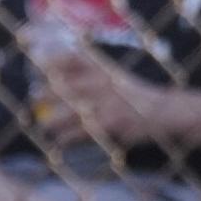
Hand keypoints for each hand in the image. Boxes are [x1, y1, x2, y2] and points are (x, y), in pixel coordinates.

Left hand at [33, 47, 167, 144]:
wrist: (164, 112)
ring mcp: (107, 102)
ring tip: (45, 127)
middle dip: (45, 93)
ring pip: (69, 111)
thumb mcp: (116, 76)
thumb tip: (60, 72)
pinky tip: (61, 142)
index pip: (72, 59)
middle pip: (65, 85)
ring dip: (53, 120)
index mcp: (104, 68)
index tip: (38, 69)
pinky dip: (68, 138)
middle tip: (36, 101)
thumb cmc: (134, 95)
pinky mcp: (111, 123)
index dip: (52, 62)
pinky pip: (81, 132)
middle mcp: (104, 81)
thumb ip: (93, 72)